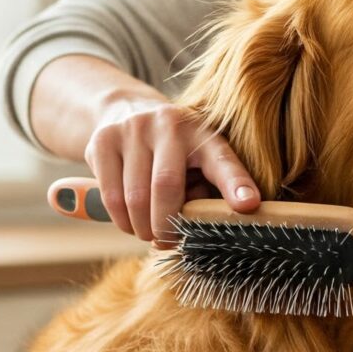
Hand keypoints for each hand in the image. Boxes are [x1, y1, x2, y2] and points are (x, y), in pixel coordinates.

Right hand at [84, 95, 259, 246]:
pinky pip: (111, 196)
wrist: (124, 109)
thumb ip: (204, 190)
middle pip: (166, 186)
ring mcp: (133, 128)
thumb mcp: (196, 162)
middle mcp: (169, 124)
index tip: (248, 205)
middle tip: (168, 242)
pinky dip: (121, 221)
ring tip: (148, 233)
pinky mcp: (103, 140)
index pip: (222, 161)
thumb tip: (203, 225)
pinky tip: (129, 222)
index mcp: (203, 133)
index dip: (236, 185)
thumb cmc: (172, 152)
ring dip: (141, 228)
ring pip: (135, 197)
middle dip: (167, 225)